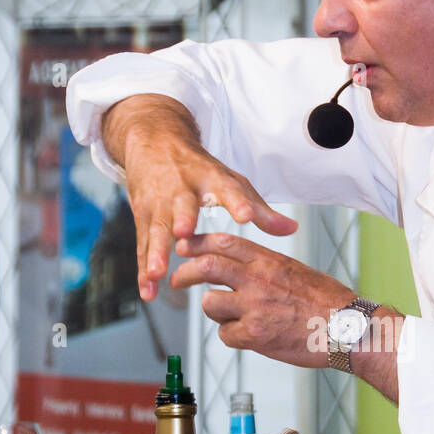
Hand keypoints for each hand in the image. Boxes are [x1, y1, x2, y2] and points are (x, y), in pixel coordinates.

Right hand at [106, 95, 297, 299]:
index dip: (237, 202)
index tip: (246, 216)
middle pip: (182, 205)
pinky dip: (144, 269)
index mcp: (210, 179)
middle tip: (185, 234)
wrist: (155, 143)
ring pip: (157, 228)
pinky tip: (149, 290)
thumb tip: (291, 229)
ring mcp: (159, 202)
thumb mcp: (231, 182)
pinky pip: (143, 245)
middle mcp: (182, 189)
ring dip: (156, 251)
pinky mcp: (142, 216)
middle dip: (182, 218)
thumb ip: (260, 209)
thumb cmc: (199, 169)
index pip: (226, 189)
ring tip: (158, 271)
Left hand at [171, 232, 354, 365]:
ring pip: (209, 303)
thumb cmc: (329, 302)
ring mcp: (255, 308)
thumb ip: (266, 267)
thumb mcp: (296, 270)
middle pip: (205, 266)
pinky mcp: (256, 335)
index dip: (197, 242)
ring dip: (213, 310)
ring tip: (228, 315)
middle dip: (184, 273)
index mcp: (269, 260)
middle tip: (177, 280)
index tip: (184, 247)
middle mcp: (258, 280)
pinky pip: (225, 335)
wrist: (348, 328)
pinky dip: (231, 336)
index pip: (223, 241)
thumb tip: (243, 267)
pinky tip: (247, 336)